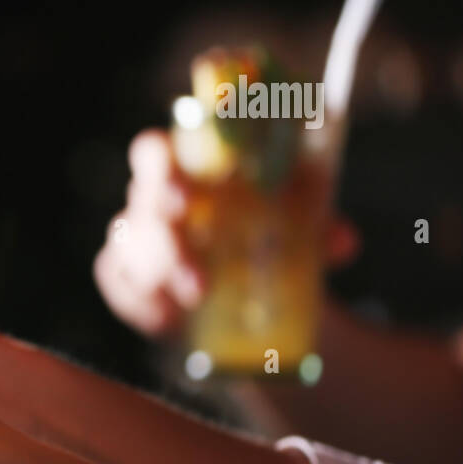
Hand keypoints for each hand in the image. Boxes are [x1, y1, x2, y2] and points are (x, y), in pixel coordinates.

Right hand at [93, 129, 358, 335]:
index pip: (160, 148)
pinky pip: (120, 283)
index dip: (165, 157)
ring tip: (199, 292)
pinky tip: (170, 315)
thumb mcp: (302, 227)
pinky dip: (142, 300)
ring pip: (131, 242)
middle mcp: (155, 197)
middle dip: (163, 212)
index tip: (190, 185)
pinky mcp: (127, 280)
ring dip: (165, 265)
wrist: (256, 299)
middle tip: (186, 220)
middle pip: (143, 191)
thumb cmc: (271, 239)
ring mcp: (137, 239)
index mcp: (190, 169)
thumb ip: (319, 227)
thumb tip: (342, 239)